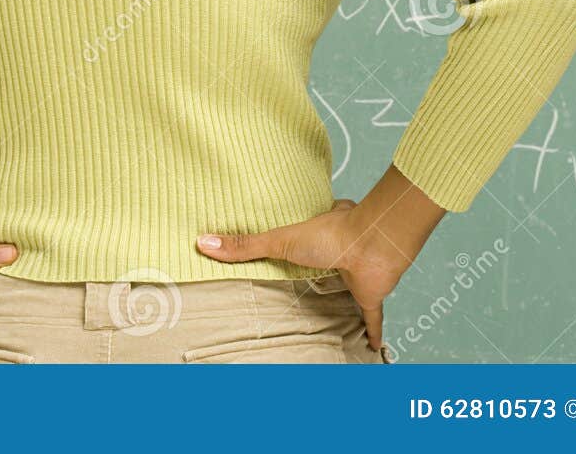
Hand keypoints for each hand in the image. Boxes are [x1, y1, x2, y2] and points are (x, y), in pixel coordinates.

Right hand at [195, 164, 444, 352]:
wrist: (372, 245)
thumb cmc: (328, 235)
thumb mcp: (279, 239)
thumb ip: (245, 245)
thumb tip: (203, 242)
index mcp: (319, 231)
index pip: (306, 235)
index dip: (300, 239)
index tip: (292, 246)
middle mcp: (340, 252)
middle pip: (327, 263)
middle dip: (321, 272)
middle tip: (308, 284)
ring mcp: (356, 275)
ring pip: (349, 289)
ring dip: (344, 300)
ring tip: (333, 312)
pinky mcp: (370, 295)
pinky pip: (372, 316)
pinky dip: (372, 330)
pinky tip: (370, 344)